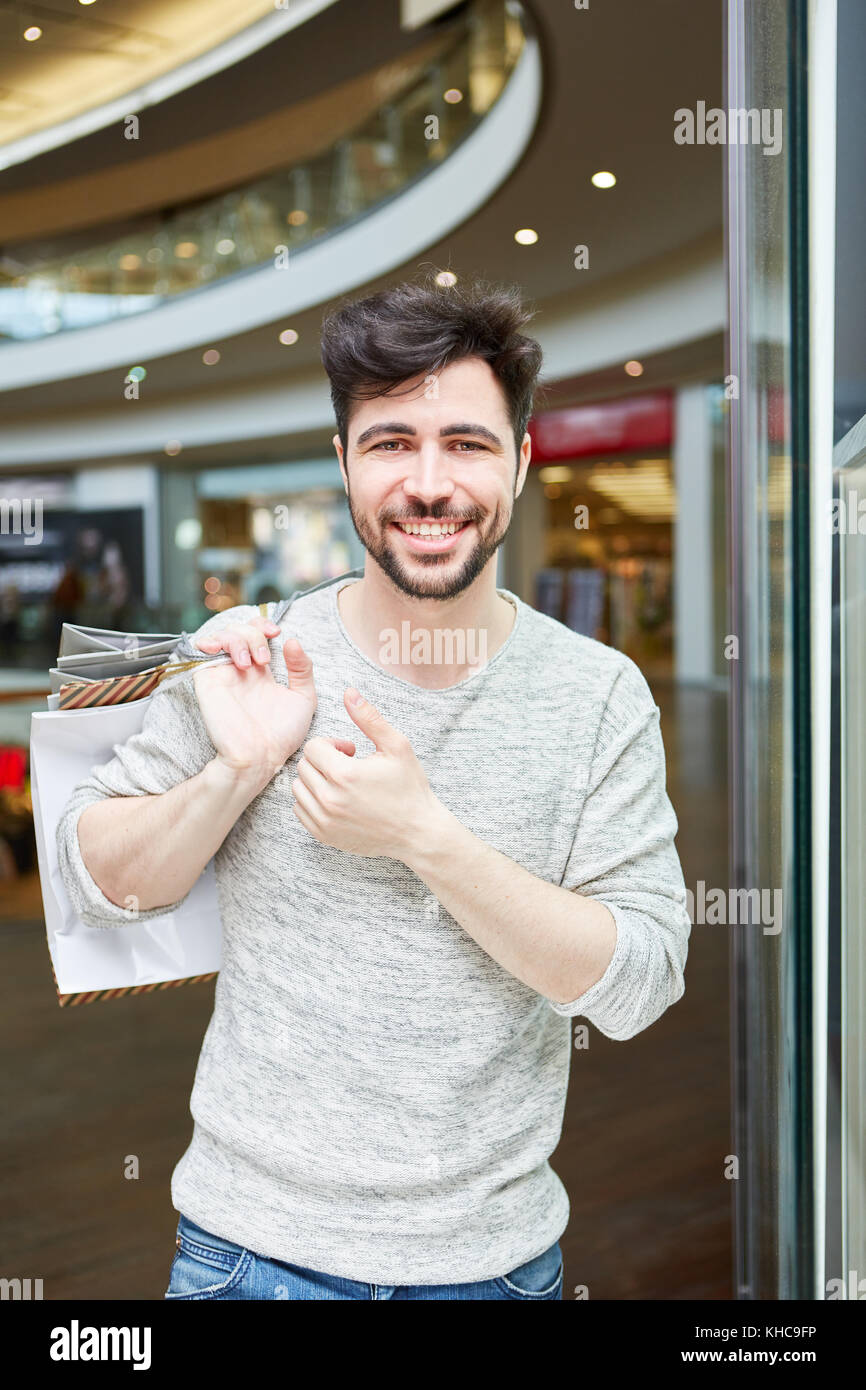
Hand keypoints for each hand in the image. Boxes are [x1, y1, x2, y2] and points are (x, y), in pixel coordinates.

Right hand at [193, 616, 316, 783]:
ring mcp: (224, 673)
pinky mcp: (207, 680)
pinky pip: (201, 649)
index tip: (278, 632)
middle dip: (254, 634)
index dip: (264, 625)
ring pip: (222, 635)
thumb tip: (292, 641)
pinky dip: (210, 640)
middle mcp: (242, 669)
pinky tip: (224, 651)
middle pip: (241, 630)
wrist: (259, 757)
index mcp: (262, 672)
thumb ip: (302, 669)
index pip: (257, 634)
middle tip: (264, 659)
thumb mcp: (303, 699)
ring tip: (250, 663)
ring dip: (238, 639)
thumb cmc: (281, 736)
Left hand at [290, 688, 437, 857]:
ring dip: (314, 780)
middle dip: (322, 760)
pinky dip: (312, 801)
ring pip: (298, 788)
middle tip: (348, 765)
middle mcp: (330, 799)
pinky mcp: (323, 835)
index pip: (313, 747)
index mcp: (345, 774)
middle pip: (303, 766)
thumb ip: (369, 718)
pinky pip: (300, 811)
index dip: (332, 744)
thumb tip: (348, 692)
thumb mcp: (397, 747)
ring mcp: (325, 821)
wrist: (417, 832)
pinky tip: (335, 799)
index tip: (351, 751)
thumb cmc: (410, 788)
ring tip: (340, 783)